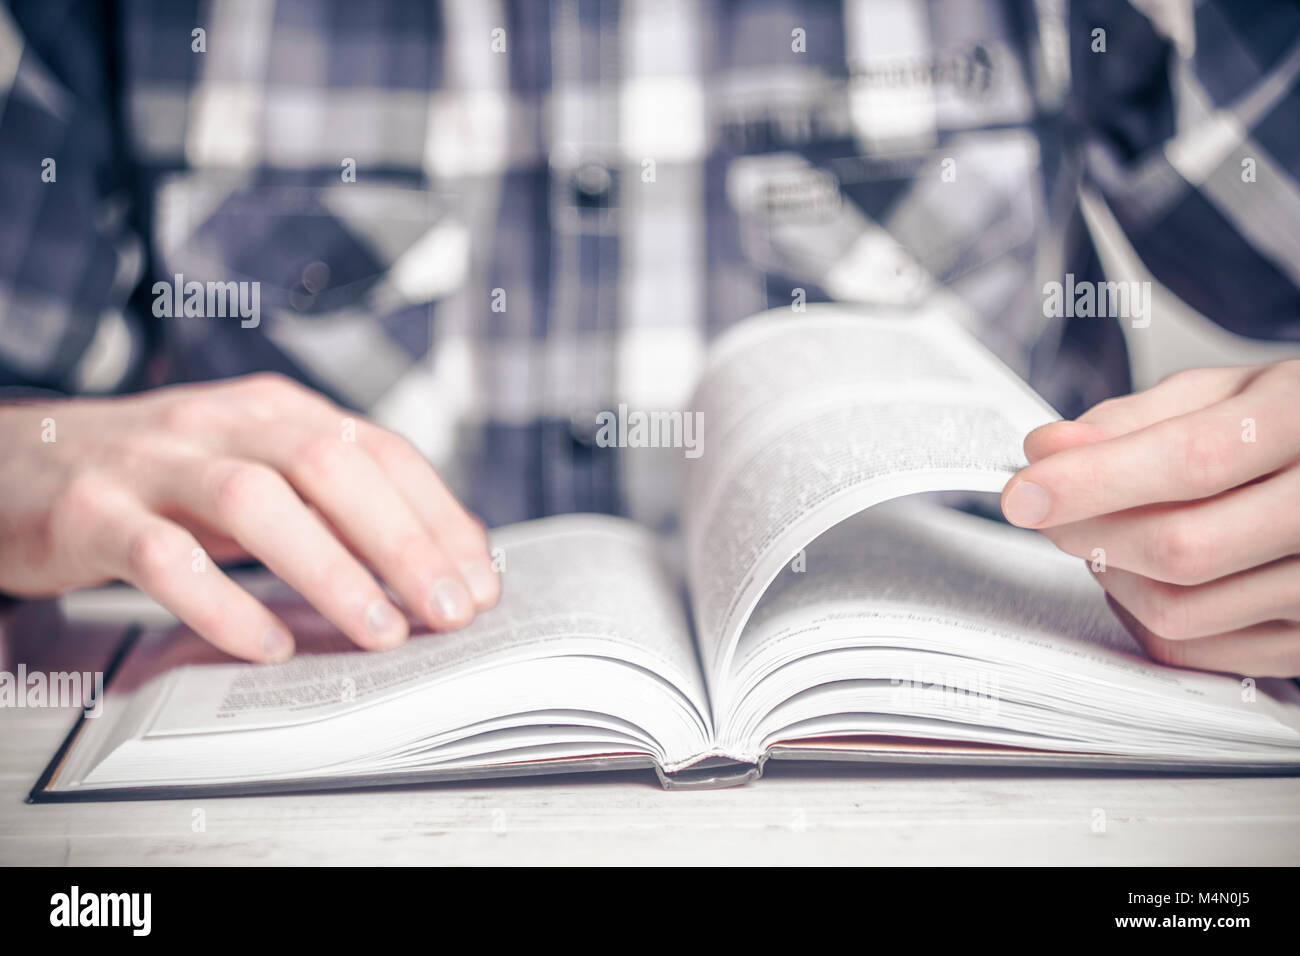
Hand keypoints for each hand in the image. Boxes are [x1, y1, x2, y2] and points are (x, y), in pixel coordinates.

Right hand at [0, 374, 498, 661]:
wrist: (14, 461)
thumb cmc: (159, 479)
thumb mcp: (255, 470)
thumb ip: (332, 502)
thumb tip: (439, 556)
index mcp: (275, 410)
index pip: (379, 451)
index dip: (439, 516)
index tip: (480, 581)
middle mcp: (222, 422)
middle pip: (331, 464)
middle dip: (404, 541)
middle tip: (450, 612)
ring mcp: (153, 463)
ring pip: (256, 501)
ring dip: (330, 570)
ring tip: (381, 631)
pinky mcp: (90, 513)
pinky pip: (164, 556)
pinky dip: (223, 604)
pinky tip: (268, 645)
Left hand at [1001, 361, 1299, 677]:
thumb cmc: (1290, 428)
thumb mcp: (1224, 394)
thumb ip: (1132, 419)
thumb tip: (1049, 449)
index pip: (1192, 460)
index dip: (1093, 480)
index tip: (1025, 490)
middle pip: (1180, 547)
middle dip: (1087, 530)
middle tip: (1047, 507)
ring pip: (1176, 609)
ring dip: (1108, 574)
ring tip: (1102, 532)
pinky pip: (1190, 649)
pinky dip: (1136, 613)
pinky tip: (1136, 574)